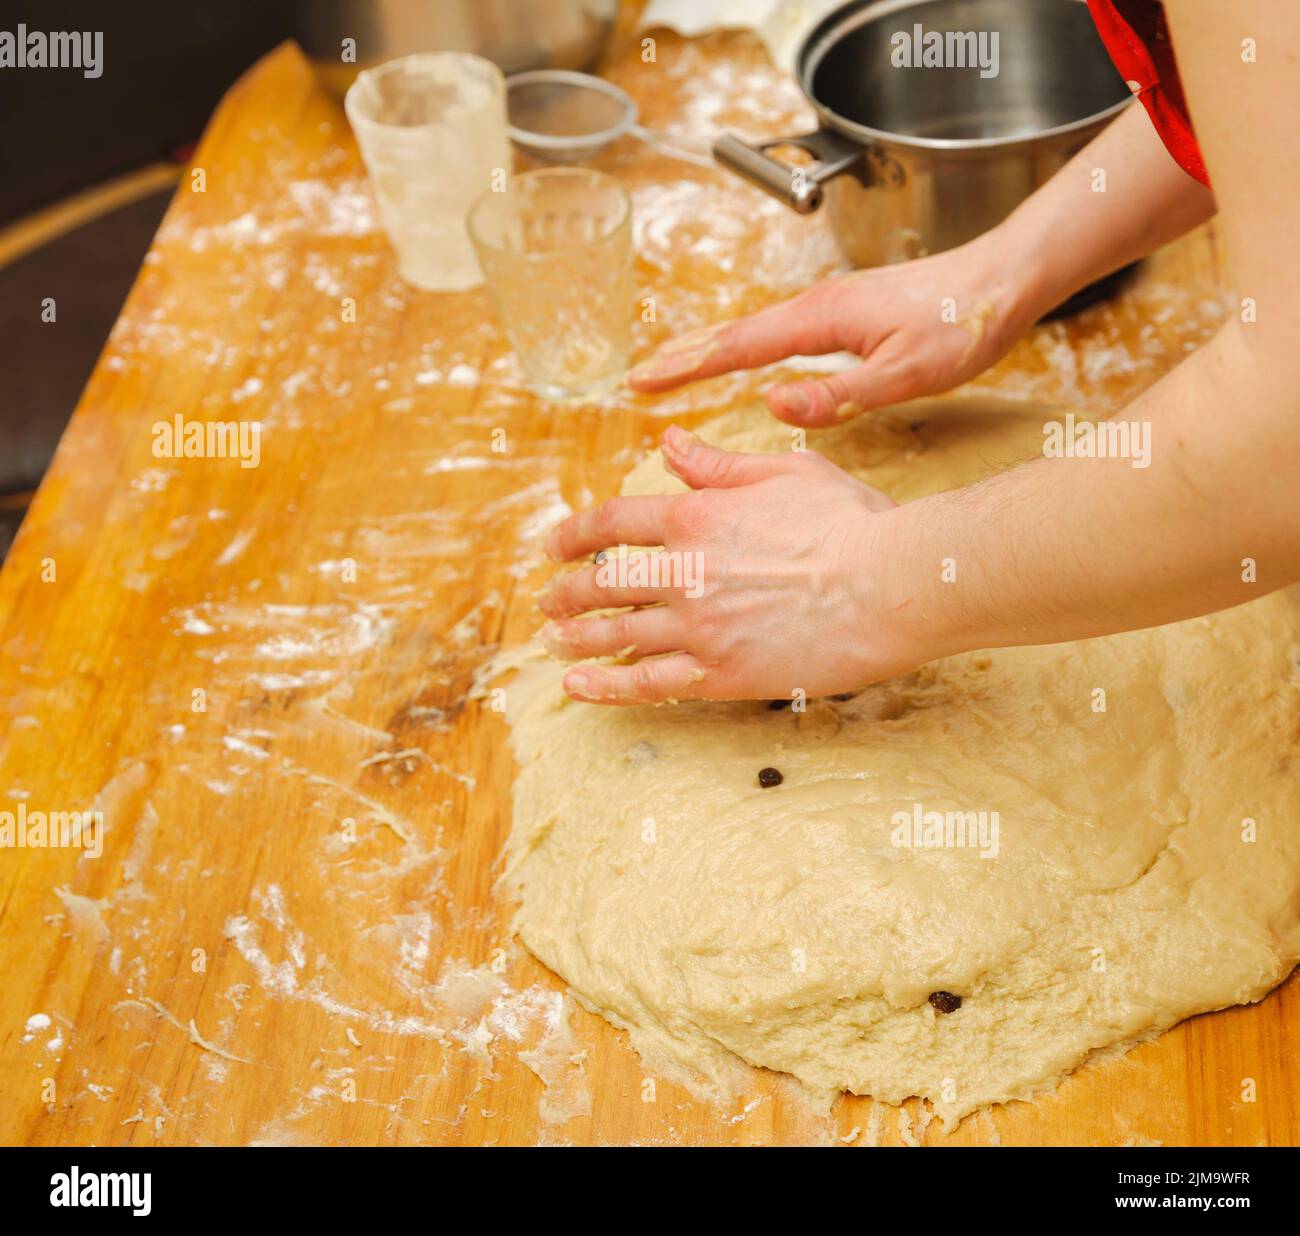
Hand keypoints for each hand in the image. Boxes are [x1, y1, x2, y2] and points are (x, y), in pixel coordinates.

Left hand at [539, 426, 911, 703]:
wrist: (891, 585)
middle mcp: (685, 572)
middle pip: (603, 583)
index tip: (553, 546)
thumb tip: (667, 443)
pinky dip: (605, 687)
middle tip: (548, 602)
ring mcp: (699, 627)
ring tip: (553, 642)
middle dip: (567, 592)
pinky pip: (648, 685)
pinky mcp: (721, 674)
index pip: (613, 523)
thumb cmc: (850, 523)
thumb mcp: (784, 471)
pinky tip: (577, 689)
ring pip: (616, 634)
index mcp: (696, 517)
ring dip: (576, 638)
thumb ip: (717, 463)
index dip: (574, 535)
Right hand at [626, 235, 1031, 425]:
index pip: (737, 347)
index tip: (643, 381)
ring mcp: (831, 305)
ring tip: (673, 367)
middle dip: (682, 355)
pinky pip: (777, 330)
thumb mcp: (905, 373)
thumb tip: (772, 404)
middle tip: (637, 376)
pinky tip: (744, 355)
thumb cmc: (962, 324)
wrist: (1004, 279)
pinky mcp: (847, 312)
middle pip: (733, 331)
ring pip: (753, 329)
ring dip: (708, 348)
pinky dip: (744, 344)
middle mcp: (818, 305)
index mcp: (822, 318)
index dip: (687, 367)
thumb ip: (840, 393)